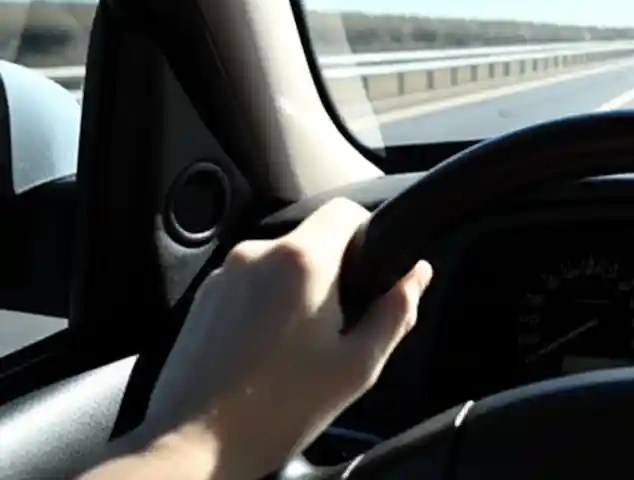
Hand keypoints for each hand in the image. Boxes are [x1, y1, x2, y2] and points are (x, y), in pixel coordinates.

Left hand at [85, 198, 431, 479]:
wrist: (194, 445)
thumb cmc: (278, 409)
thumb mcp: (357, 366)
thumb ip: (396, 312)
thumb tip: (417, 276)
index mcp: (302, 262)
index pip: (347, 210)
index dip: (371, 234)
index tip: (376, 273)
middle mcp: (258, 255)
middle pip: (315, 242)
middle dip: (336, 275)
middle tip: (343, 327)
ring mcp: (224, 276)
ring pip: (282, 266)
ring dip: (300, 294)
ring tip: (301, 350)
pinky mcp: (203, 300)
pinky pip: (252, 286)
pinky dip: (268, 308)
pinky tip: (269, 355)